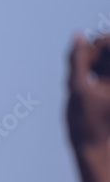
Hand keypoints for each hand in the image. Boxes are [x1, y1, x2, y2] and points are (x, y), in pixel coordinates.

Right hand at [67, 34, 109, 176]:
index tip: (84, 53)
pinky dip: (85, 66)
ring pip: (101, 54)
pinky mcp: (106, 82)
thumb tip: (78, 35)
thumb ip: (76, 60)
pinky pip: (96, 62)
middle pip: (107, 48)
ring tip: (75, 76)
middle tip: (77, 67)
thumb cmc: (87, 121)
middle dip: (92, 50)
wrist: (91, 145)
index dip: (101, 42)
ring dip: (86, 59)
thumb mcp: (77, 89)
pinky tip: (77, 80)